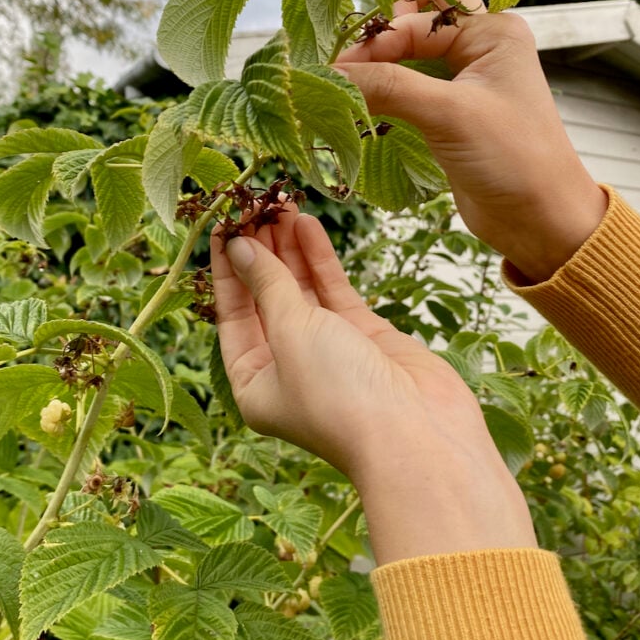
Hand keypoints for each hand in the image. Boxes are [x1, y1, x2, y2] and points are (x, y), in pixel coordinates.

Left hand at [211, 202, 536, 561]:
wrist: (416, 435)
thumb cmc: (339, 396)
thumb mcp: (289, 333)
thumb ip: (268, 285)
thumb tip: (240, 248)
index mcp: (253, 382)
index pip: (231, 314)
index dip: (227, 269)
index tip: (223, 224)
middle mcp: (286, 366)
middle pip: (265, 298)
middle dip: (260, 253)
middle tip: (256, 205)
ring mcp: (327, 350)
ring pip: (301, 290)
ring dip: (290, 250)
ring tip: (282, 204)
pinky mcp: (363, 337)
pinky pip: (333, 291)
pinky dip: (320, 260)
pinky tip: (308, 225)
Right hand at [336, 0, 607, 282]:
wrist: (541, 221)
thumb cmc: (514, 159)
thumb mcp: (450, 115)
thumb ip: (388, 87)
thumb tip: (327, 74)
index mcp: (492, 30)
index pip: (418, 15)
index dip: (377, 37)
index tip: (338, 66)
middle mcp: (477, 46)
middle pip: (412, 22)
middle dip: (373, 36)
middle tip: (333, 58)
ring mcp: (461, 80)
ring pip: (405, 56)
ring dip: (373, 65)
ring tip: (335, 79)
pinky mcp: (447, 112)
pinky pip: (405, 87)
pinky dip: (379, 91)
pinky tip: (353, 99)